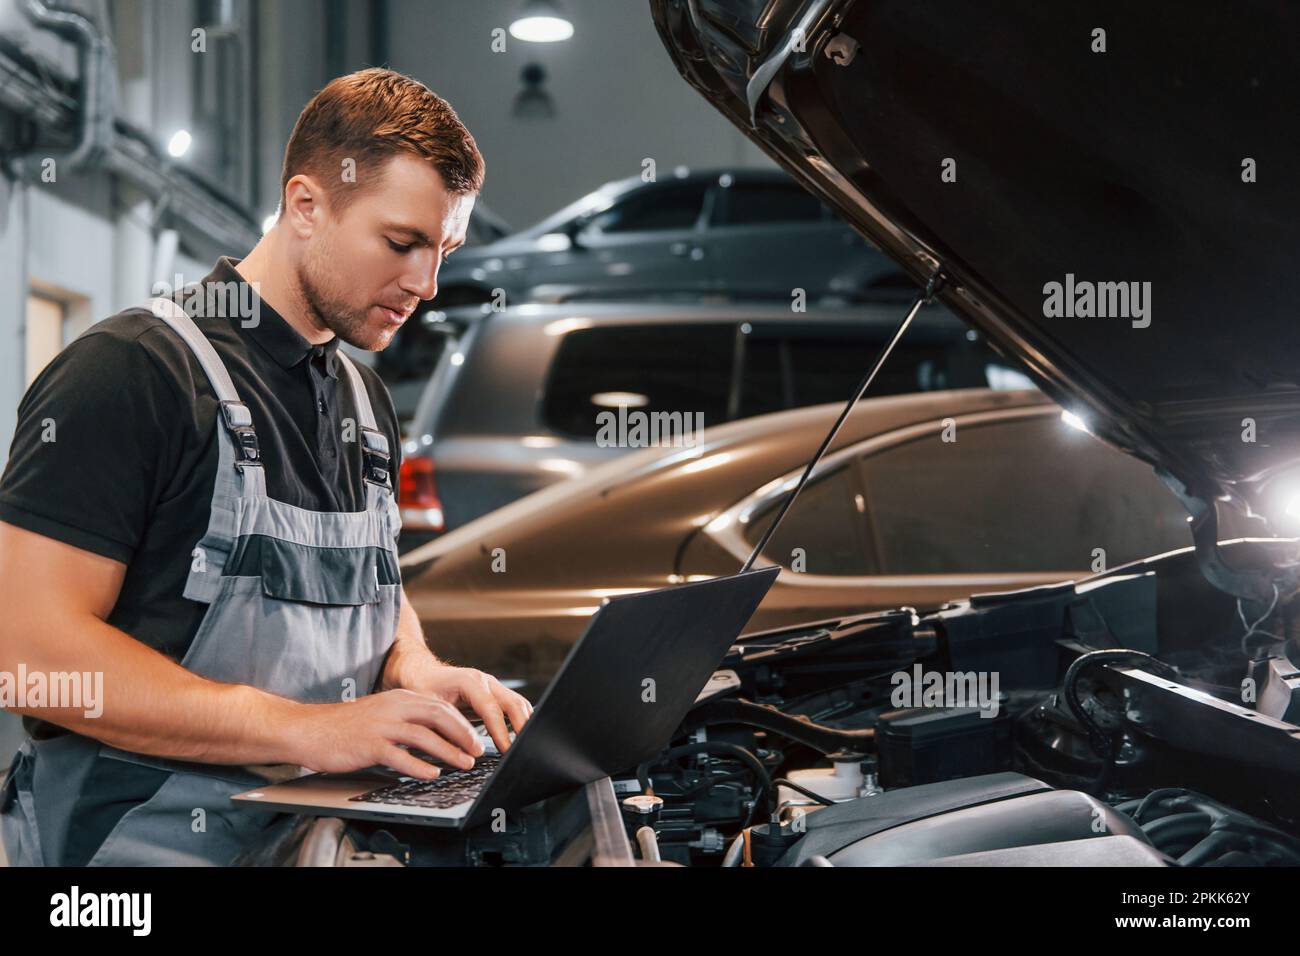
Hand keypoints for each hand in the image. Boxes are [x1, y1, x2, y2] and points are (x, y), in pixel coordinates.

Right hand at [287, 689, 486, 779]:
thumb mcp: (382, 713)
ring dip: (448, 751)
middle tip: (477, 751)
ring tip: (463, 764)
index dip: (462, 723)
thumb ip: (407, 719)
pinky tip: (432, 774)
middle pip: (438, 716)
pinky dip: (419, 766)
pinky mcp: (369, 744)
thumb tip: (437, 735)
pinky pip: (400, 755)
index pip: (440, 707)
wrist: (311, 729)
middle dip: (463, 735)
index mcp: (400, 698)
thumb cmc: (347, 725)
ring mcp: (381, 725)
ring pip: (424, 736)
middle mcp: (394, 707)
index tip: (476, 739)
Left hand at [397, 658, 532, 753]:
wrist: (423, 673)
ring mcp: (492, 686)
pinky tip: (520, 737)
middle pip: (513, 703)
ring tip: (526, 745)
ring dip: (525, 723)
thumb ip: (445, 729)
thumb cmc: (424, 689)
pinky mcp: (495, 694)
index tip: (507, 750)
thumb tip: (461, 753)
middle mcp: (485, 681)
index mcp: (470, 681)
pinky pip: (514, 706)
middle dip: (522, 727)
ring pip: (518, 704)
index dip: (501, 731)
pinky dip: (520, 721)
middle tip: (525, 749)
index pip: (492, 709)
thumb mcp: (429, 710)